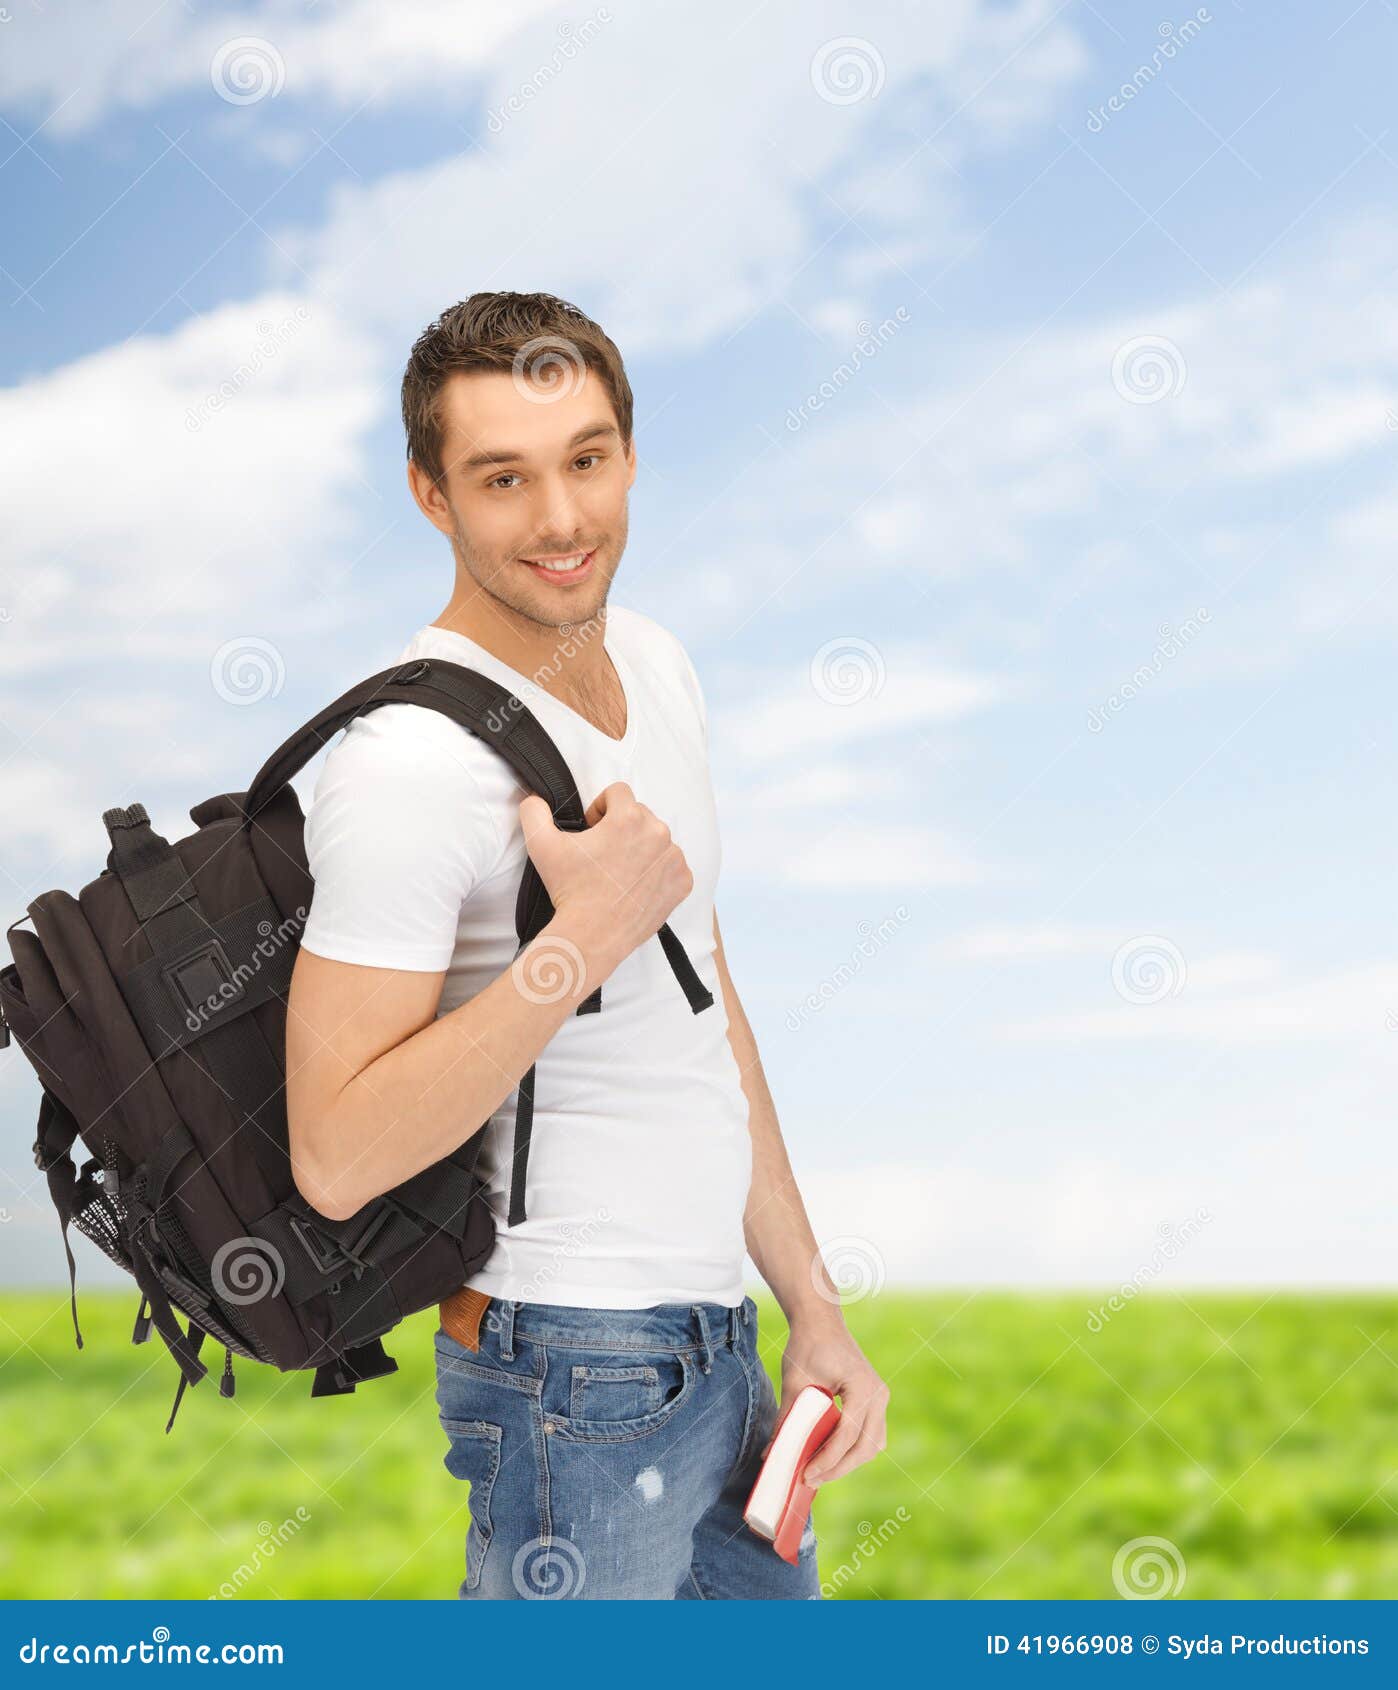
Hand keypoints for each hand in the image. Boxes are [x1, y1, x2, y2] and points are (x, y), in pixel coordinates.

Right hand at [520, 782, 692, 972]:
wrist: (592, 935)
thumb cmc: (571, 891)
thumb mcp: (541, 845)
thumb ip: (534, 811)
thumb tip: (533, 799)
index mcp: (629, 818)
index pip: (618, 792)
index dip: (600, 808)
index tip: (592, 830)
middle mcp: (658, 834)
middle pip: (640, 815)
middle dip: (621, 828)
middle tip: (603, 854)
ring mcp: (674, 859)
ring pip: (657, 839)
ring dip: (640, 848)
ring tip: (619, 872)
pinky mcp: (682, 882)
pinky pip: (671, 865)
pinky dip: (657, 872)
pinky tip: (635, 885)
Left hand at [765, 1312, 889, 1487]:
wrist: (820, 1320)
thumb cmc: (807, 1345)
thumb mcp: (794, 1382)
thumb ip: (786, 1419)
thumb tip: (771, 1455)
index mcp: (863, 1388)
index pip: (846, 1436)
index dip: (826, 1461)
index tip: (805, 1475)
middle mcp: (879, 1394)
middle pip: (866, 1447)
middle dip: (839, 1468)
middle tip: (811, 1479)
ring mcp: (881, 1397)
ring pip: (873, 1444)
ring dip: (849, 1462)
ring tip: (819, 1471)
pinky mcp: (875, 1399)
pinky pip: (871, 1434)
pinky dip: (854, 1449)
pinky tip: (830, 1455)